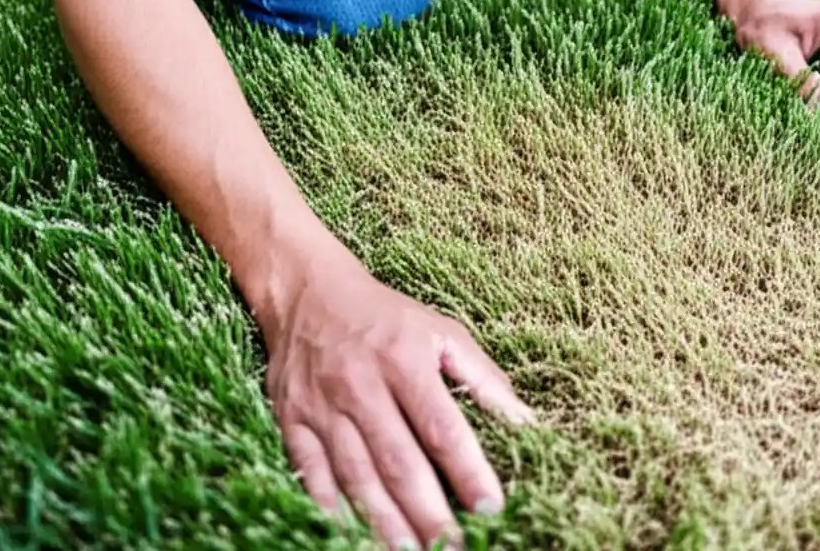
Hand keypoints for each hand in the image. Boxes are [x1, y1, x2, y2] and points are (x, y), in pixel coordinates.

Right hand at [260, 263, 533, 549]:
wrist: (308, 293)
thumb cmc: (387, 318)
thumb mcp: (442, 332)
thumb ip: (483, 377)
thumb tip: (526, 421)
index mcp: (404, 362)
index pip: (441, 427)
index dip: (467, 469)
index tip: (491, 506)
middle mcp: (362, 387)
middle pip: (398, 460)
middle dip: (428, 511)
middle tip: (454, 546)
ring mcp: (323, 407)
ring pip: (356, 474)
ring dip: (384, 520)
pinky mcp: (293, 421)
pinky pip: (311, 472)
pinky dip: (330, 507)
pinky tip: (350, 535)